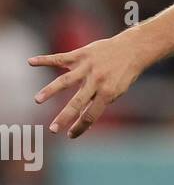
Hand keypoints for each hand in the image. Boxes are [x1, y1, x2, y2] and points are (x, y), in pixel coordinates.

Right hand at [30, 32, 144, 138]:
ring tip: (37, 100)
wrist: (132, 49)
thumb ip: (100, 103)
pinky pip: (59, 58)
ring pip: (65, 81)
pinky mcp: (80, 54)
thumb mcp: (117, 91)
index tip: (70, 135)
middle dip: (64, 117)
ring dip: (50, 91)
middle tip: (52, 130)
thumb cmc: (123, 74)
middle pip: (77, 103)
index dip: (80, 127)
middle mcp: (96, 81)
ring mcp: (87, 67)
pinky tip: (30, 62)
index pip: (91, 115)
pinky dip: (44, 60)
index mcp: (107, 93)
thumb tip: (85, 121)